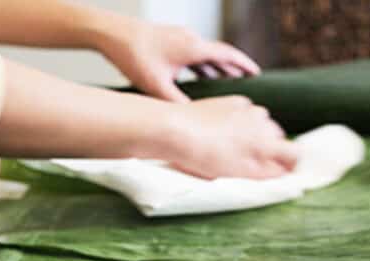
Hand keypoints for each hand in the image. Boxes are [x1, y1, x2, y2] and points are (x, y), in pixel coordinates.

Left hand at [96, 18, 260, 102]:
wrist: (112, 33)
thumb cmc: (132, 56)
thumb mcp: (156, 86)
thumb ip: (177, 103)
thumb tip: (192, 118)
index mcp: (192, 48)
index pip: (228, 54)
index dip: (244, 65)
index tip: (257, 74)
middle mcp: (190, 39)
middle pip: (220, 54)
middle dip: (234, 68)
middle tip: (248, 81)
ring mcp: (180, 37)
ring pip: (205, 54)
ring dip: (217, 67)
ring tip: (228, 81)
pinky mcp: (169, 39)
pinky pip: (192, 53)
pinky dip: (201, 64)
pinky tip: (198, 76)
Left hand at [162, 96, 299, 179]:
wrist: (175, 129)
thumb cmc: (203, 155)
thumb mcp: (237, 173)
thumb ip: (266, 173)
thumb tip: (285, 173)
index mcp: (266, 142)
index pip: (295, 153)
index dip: (290, 164)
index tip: (282, 171)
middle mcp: (262, 121)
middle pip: (277, 137)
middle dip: (268, 150)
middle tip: (247, 162)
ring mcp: (248, 108)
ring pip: (261, 123)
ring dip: (253, 135)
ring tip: (231, 147)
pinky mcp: (233, 100)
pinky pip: (245, 112)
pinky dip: (239, 122)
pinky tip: (221, 132)